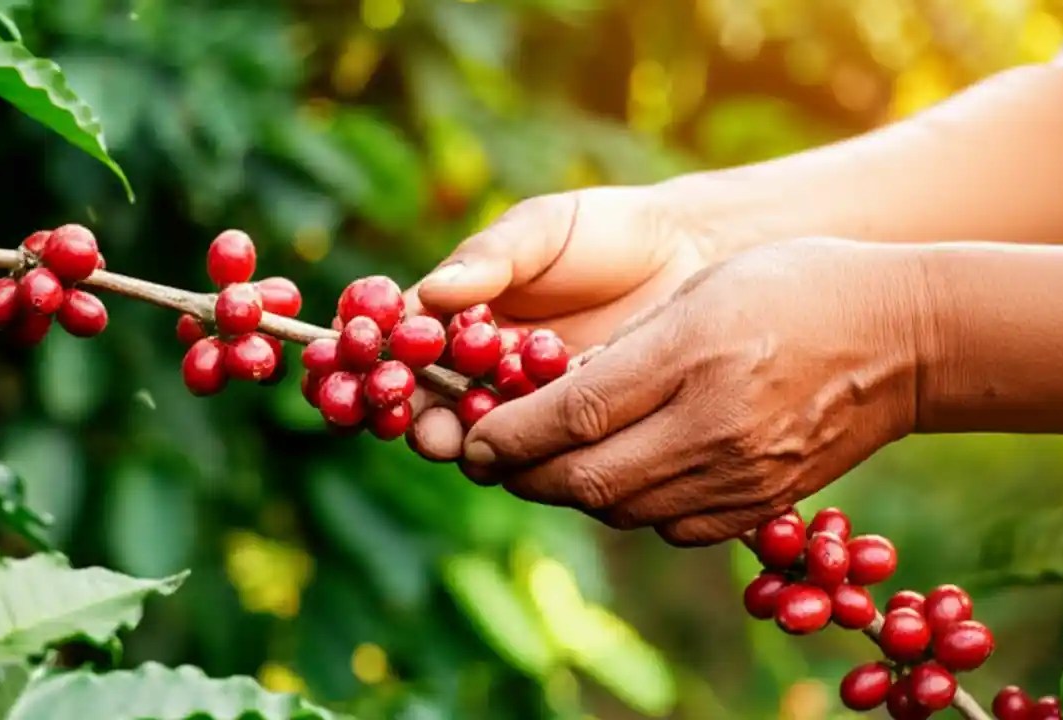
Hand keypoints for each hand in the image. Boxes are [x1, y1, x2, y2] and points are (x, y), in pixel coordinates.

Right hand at [407, 182, 736, 460]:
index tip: (373, 373)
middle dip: (417, 418)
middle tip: (428, 427)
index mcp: (456, 311)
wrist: (689, 259)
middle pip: (425, 401)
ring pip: (474, 435)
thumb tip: (435, 292)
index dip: (375, 360)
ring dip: (465, 442)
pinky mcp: (567, 428)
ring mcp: (520, 400)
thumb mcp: (544, 230)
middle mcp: (477, 363)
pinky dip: (524, 452)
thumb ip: (492, 257)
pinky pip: (535, 451)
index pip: (398, 341)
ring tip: (471, 439)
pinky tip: (529, 443)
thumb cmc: (606, 231)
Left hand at [457, 237, 931, 545]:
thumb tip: (552, 394)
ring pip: (621, 510)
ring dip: (567, 493)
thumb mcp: (700, 292)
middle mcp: (715, 426)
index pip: (574, 414)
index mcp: (692, 355)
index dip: (509, 434)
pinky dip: (627, 509)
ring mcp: (742, 475)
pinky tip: (613, 477)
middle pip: (587, 478)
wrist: (903, 338)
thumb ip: (625, 349)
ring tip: (538, 467)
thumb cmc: (794, 287)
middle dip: (522, 474)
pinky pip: (670, 527)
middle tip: (486, 459)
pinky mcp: (762, 505)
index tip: (469, 439)